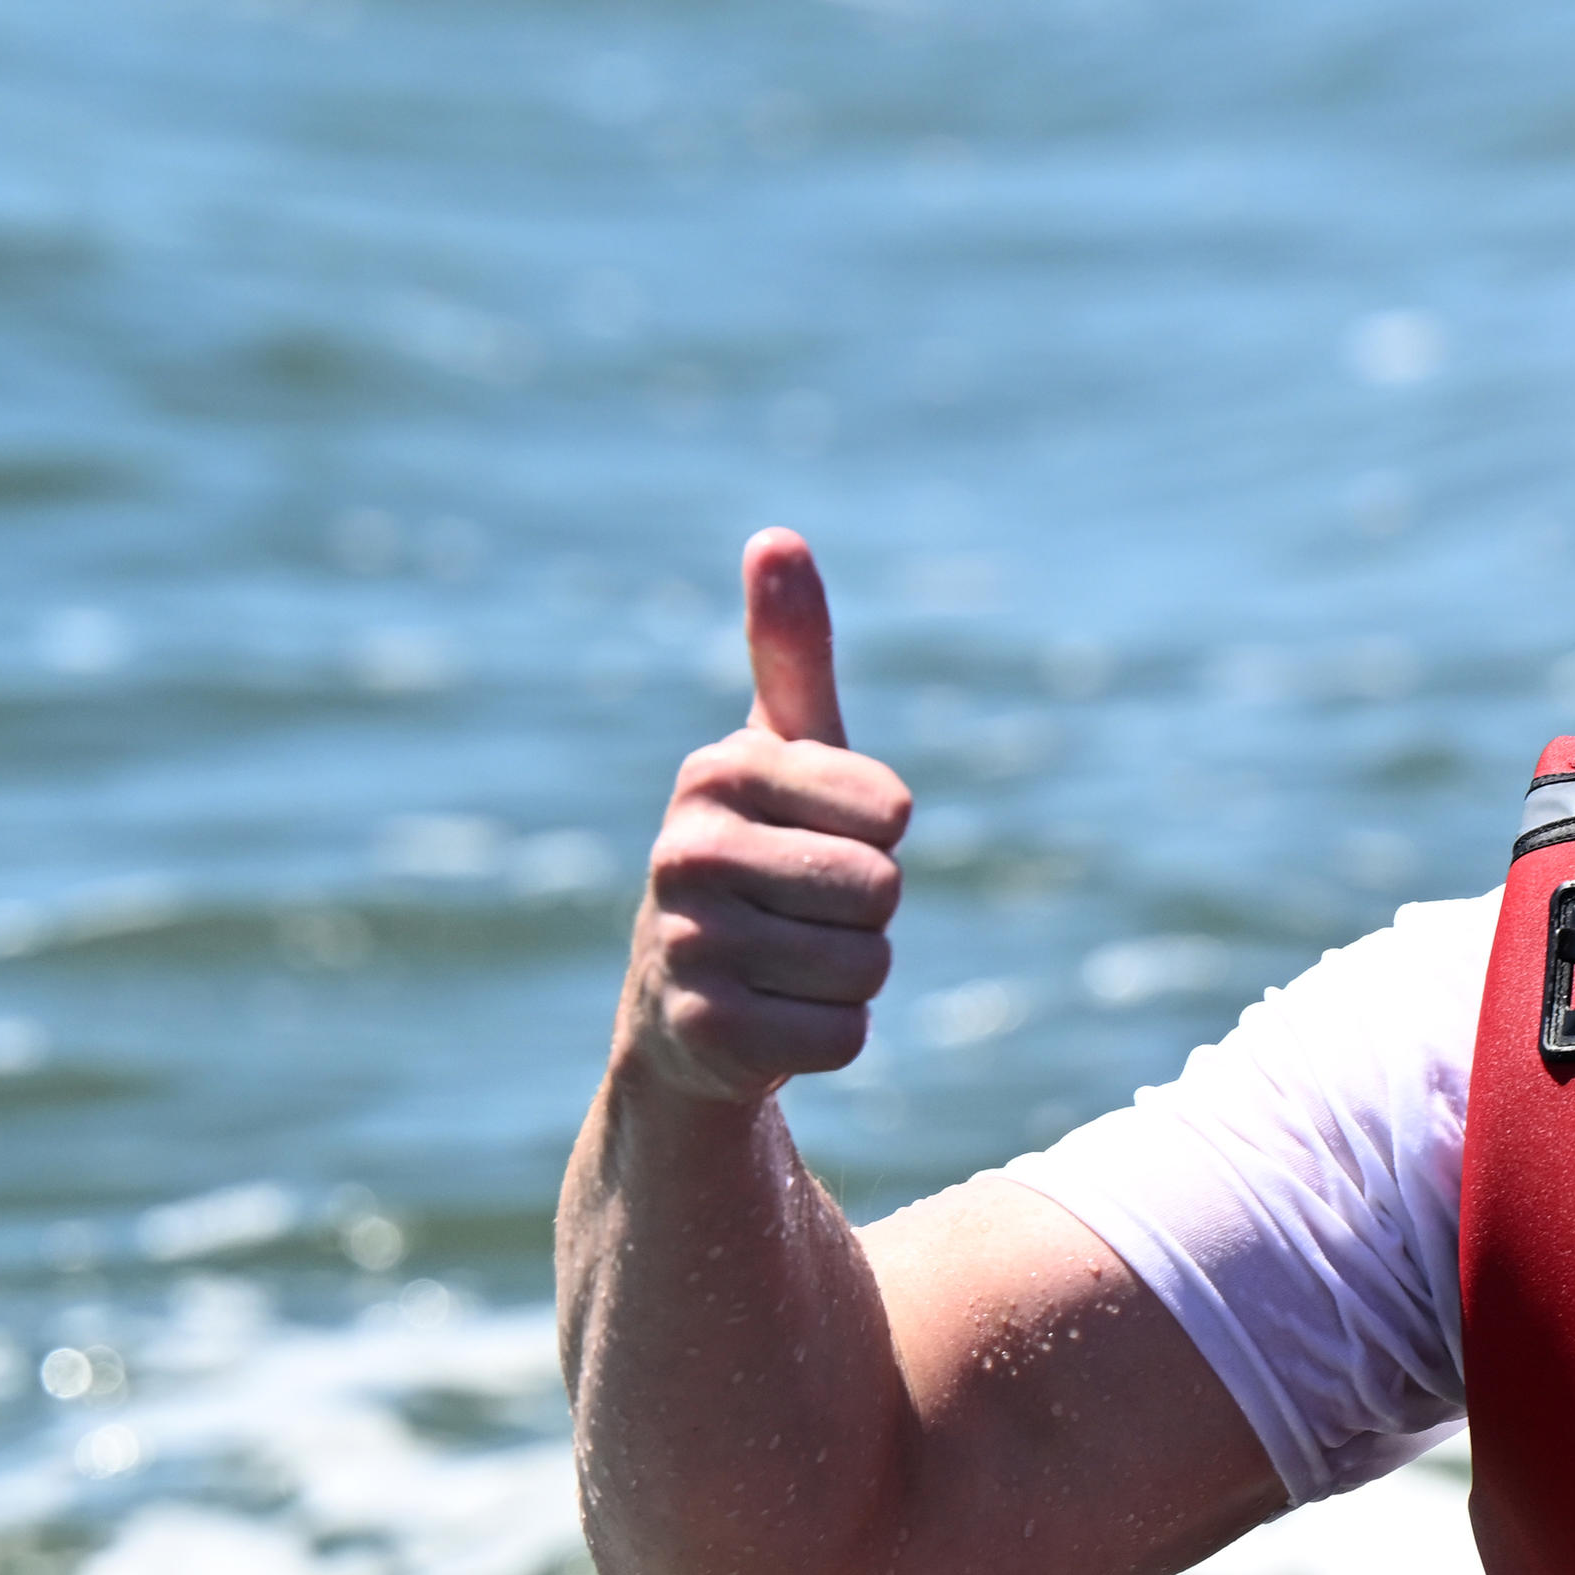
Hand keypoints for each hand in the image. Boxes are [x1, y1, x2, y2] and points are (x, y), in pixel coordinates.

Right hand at [614, 529, 910, 1107]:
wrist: (682, 1011)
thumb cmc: (759, 861)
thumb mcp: (781, 755)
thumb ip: (790, 653)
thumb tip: (777, 537)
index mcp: (717, 771)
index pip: (891, 813)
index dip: (879, 835)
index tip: (820, 838)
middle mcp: (685, 851)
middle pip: (882, 890)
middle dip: (867, 912)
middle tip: (803, 912)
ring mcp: (688, 946)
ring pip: (868, 966)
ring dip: (849, 976)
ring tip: (786, 964)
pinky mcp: (706, 1034)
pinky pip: (844, 1037)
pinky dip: (829, 1037)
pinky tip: (773, 1020)